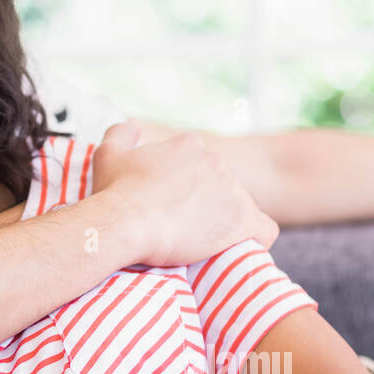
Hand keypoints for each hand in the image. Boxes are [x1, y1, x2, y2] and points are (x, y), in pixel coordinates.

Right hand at [92, 119, 279, 266]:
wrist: (124, 223)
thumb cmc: (115, 193)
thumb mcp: (108, 154)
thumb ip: (122, 133)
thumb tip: (134, 125)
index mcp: (190, 145)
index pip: (201, 165)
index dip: (189, 188)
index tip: (172, 206)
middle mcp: (216, 161)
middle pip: (221, 186)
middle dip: (206, 204)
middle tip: (182, 226)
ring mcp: (232, 189)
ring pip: (239, 207)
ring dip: (224, 223)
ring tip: (200, 242)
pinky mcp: (242, 219)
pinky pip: (264, 229)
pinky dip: (255, 239)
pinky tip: (237, 247)